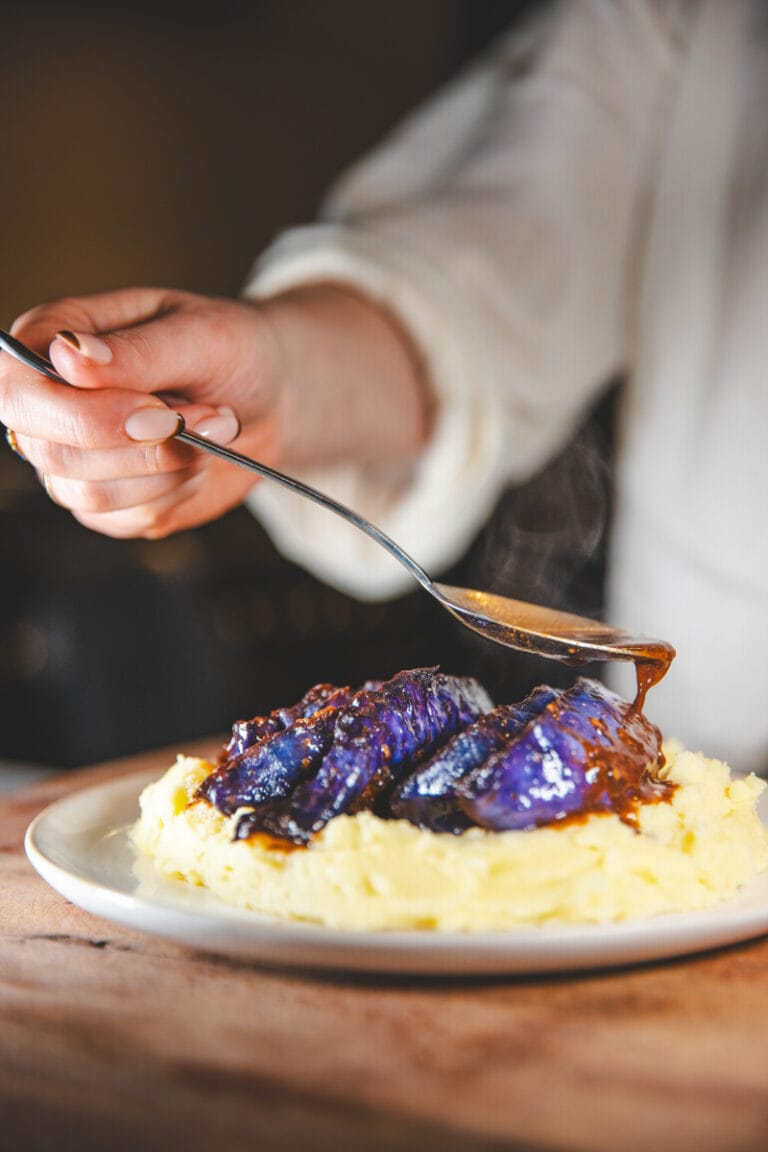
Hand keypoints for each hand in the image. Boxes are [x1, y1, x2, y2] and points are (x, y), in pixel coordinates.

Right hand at [0, 284, 429, 538]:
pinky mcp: (108, 504)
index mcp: (51, 341)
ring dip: (171, 469)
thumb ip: (136, 351)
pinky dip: (177, 494)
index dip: (85, 413)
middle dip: (145, 446)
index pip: (19, 389)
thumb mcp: (199, 334)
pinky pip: (128, 519)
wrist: (270, 398)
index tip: (160, 410)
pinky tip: (200, 459)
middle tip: (212, 416)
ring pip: (93, 494)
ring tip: (218, 425)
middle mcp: (50, 405)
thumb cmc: (232, 351)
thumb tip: (69, 355)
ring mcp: (73, 461)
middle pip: (53, 452)